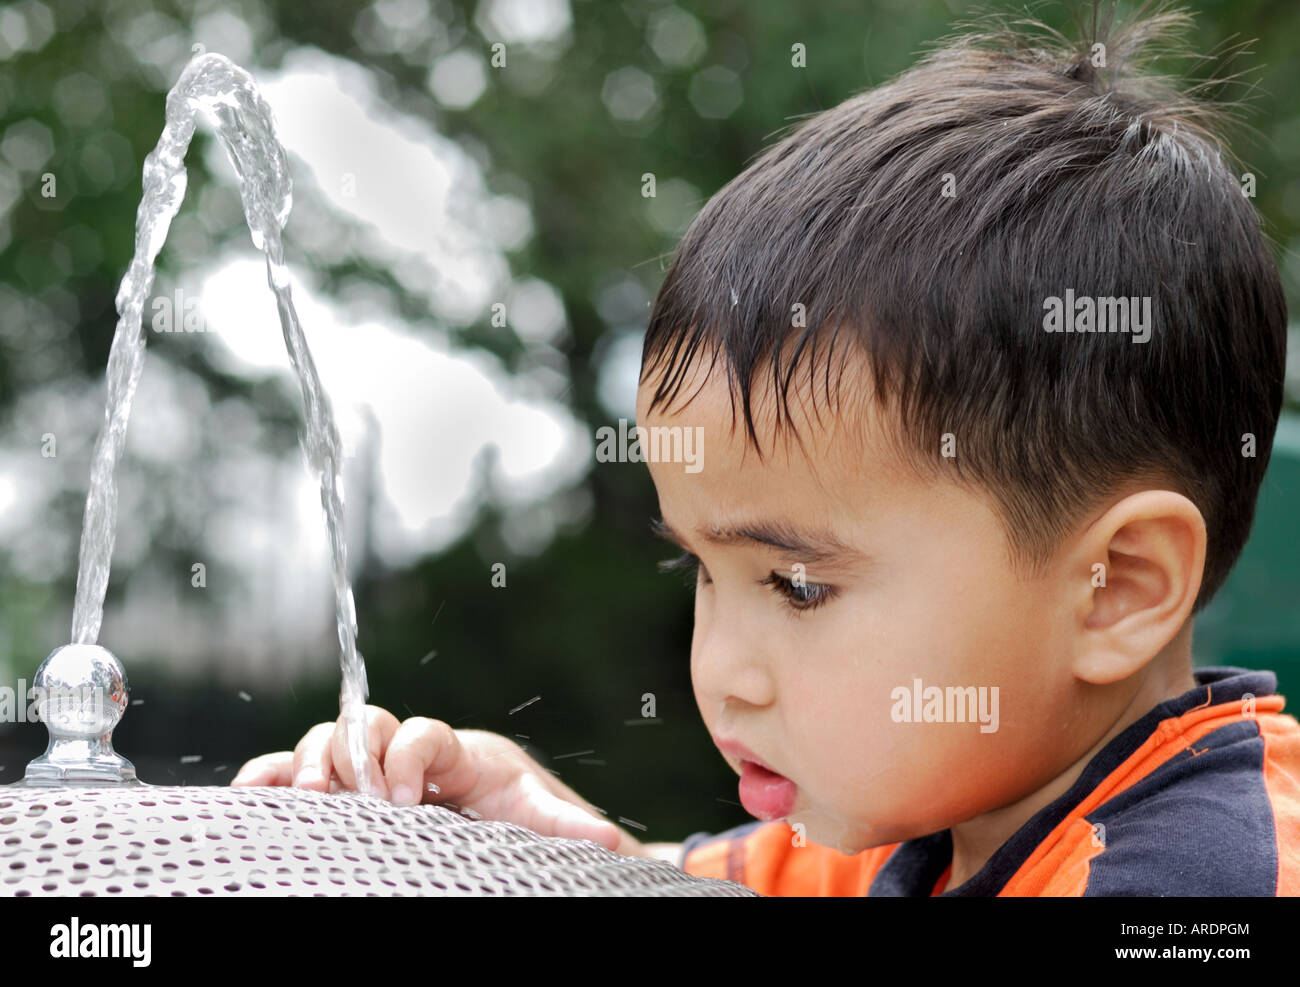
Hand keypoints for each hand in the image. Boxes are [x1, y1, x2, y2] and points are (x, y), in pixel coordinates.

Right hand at [231, 705, 641, 853]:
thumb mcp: (540, 815)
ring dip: (310, 763)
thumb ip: (565, 822)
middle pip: (366, 724)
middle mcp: (408, 747)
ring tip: (304, 797)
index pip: (424, 733)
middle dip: (352, 754)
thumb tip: (610, 839)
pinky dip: (270, 777)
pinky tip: (251, 795)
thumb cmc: (517, 804)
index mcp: (456, 750)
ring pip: (328, 741)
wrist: (495, 801)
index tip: (404, 802)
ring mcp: (372, 765)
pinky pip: (294, 772)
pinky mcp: (344, 786)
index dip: (408, 758)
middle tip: (349, 798)